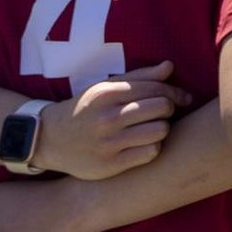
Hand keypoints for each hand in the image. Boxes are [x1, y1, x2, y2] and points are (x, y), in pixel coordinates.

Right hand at [35, 62, 189, 179]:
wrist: (50, 139)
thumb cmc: (86, 110)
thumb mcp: (105, 88)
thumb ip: (139, 77)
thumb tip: (170, 66)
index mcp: (107, 93)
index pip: (156, 88)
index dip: (175, 93)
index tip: (182, 98)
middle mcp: (108, 117)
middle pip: (162, 107)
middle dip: (169, 109)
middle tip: (164, 114)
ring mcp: (108, 142)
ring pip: (160, 131)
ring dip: (163, 129)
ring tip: (155, 128)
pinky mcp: (110, 164)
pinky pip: (150, 153)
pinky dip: (154, 147)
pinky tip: (146, 144)